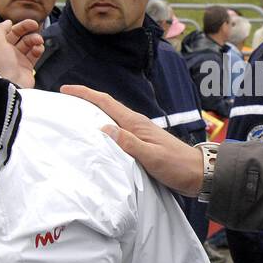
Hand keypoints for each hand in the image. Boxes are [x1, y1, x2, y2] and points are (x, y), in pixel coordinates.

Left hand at [0, 19, 43, 87]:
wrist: (12, 84)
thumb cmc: (2, 64)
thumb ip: (0, 29)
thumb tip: (7, 22)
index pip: (9, 32)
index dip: (18, 26)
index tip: (28, 22)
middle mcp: (8, 51)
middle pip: (20, 36)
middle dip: (28, 29)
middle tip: (36, 26)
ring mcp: (18, 59)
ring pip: (28, 43)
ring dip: (34, 39)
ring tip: (39, 40)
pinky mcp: (28, 66)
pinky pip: (34, 53)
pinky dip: (38, 49)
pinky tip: (39, 48)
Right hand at [60, 85, 204, 195]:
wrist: (198, 173)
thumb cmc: (177, 166)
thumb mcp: (152, 157)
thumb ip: (129, 143)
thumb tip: (104, 128)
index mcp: (136, 124)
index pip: (106, 103)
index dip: (86, 94)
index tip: (66, 89)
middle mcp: (136, 125)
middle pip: (106, 107)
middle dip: (85, 101)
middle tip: (64, 102)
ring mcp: (139, 134)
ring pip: (111, 119)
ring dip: (94, 115)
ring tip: (75, 118)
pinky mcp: (142, 144)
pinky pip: (117, 132)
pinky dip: (104, 130)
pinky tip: (98, 138)